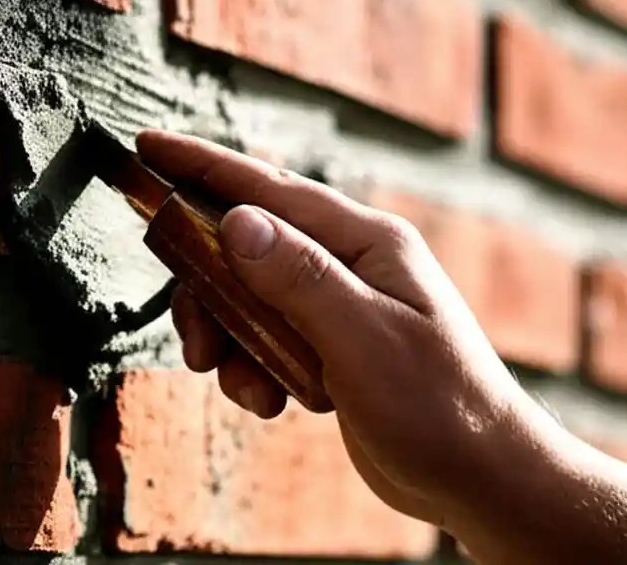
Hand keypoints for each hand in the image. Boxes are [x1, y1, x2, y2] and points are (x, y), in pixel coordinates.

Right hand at [136, 130, 561, 529]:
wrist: (480, 478)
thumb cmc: (441, 406)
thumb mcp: (366, 338)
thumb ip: (300, 277)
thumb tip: (237, 220)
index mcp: (366, 240)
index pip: (268, 188)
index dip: (201, 166)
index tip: (146, 147)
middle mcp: (348, 262)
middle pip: (243, 248)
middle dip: (208, 294)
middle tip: (199, 348)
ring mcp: (337, 304)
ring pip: (246, 299)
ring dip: (230, 343)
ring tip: (248, 389)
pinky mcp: (328, 346)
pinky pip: (262, 339)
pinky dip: (251, 370)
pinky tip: (275, 403)